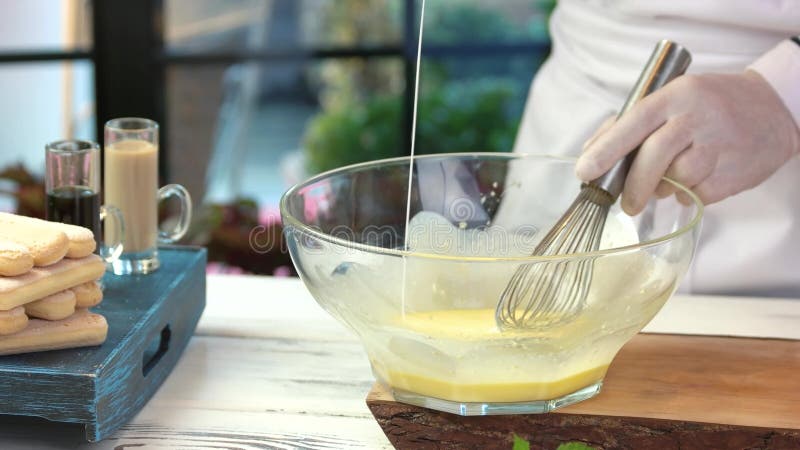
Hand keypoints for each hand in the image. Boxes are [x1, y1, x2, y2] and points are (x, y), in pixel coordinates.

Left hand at [575, 71, 799, 214]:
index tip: (584, 172)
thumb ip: (629, 123)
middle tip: (626, 204)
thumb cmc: (708, 106)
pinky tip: (698, 179)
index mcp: (676, 95)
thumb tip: (589, 151)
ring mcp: (720, 144)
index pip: (635, 121)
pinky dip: (688, 194)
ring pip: (677, 180)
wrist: (774, 110)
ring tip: (671, 179)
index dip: (606, 149)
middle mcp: (698, 116)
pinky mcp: (735, 172)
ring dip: (664, 188)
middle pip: (654, 156)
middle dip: (633, 185)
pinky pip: (697, 195)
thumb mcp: (672, 99)